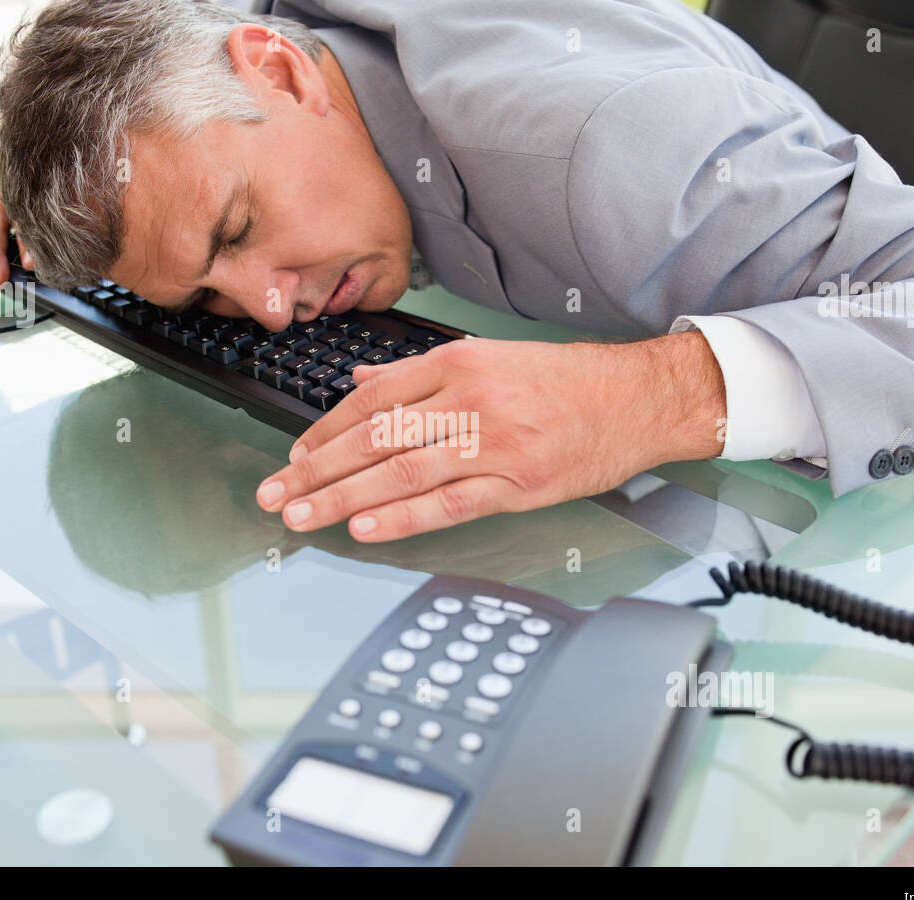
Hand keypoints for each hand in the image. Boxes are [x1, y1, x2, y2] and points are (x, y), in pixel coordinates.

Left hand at [254, 332, 726, 541]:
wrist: (637, 399)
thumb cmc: (567, 381)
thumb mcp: (491, 357)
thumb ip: (421, 373)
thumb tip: (362, 384)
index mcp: (459, 363)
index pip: (372, 399)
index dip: (324, 431)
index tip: (295, 456)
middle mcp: (470, 400)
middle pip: (374, 437)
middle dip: (316, 469)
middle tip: (276, 492)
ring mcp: (494, 443)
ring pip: (400, 472)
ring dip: (343, 497)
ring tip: (301, 515)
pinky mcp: (518, 483)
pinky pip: (449, 504)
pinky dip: (402, 518)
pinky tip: (363, 528)